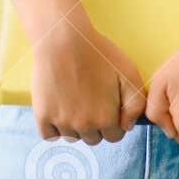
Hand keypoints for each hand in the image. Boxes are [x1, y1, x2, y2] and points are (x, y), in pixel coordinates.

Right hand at [29, 15, 145, 144]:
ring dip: (75, 126)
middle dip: (95, 124)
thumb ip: (136, 104)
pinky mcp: (42, 115)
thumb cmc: (98, 52)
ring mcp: (62, 122)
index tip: (106, 104)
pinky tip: (59, 109)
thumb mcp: (129, 73)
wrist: (62, 39)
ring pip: (72, 137)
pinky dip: (54, 127)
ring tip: (74, 101)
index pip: (114, 136)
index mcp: (106, 118)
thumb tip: (126, 127)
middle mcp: (84, 126)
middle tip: (89, 100)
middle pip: (93, 138)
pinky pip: (50, 136)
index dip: (113, 120)